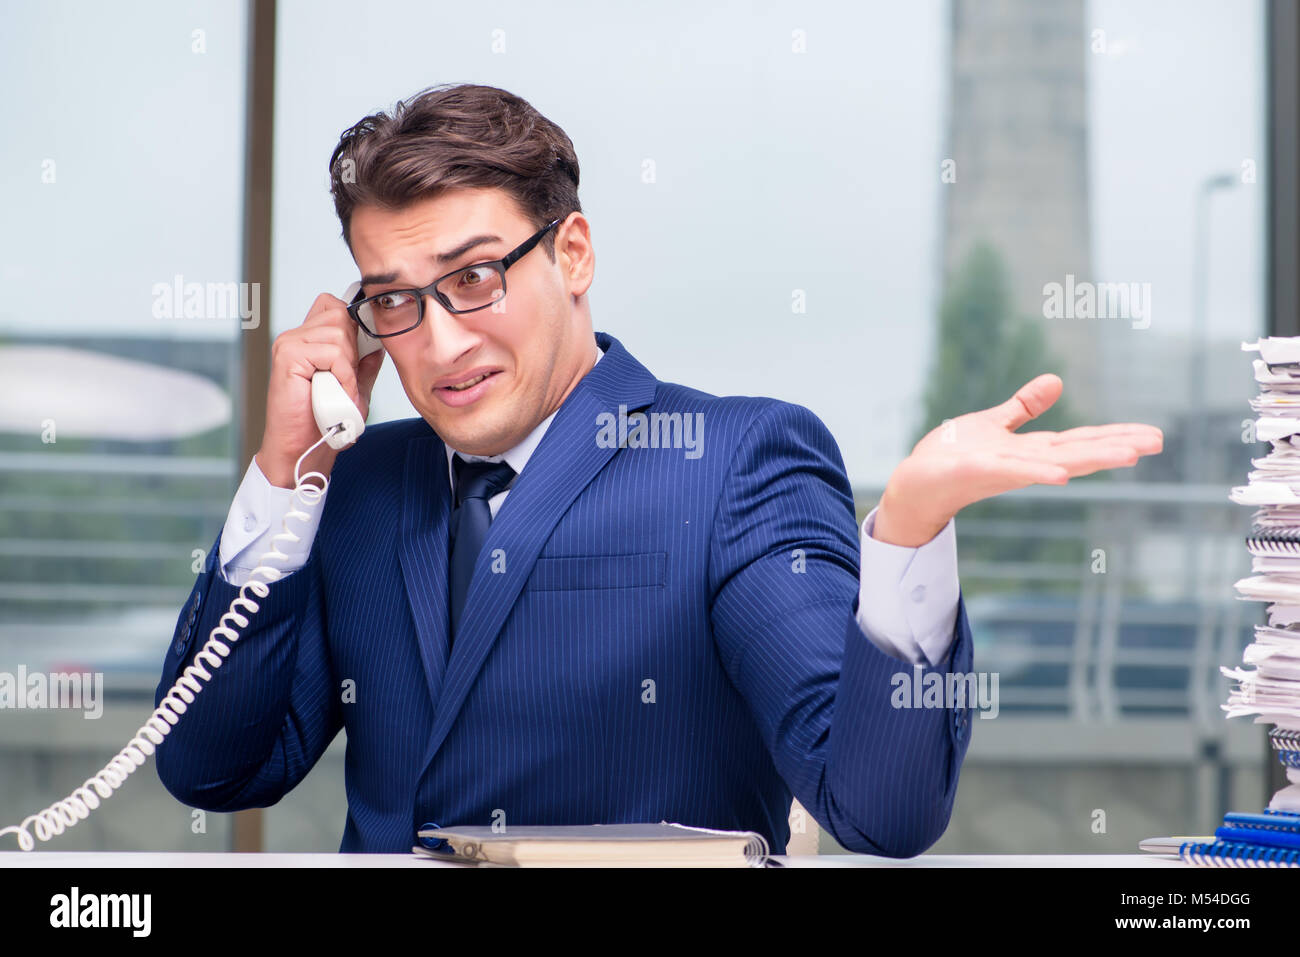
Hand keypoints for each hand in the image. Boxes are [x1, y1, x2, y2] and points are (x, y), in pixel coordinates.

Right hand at [255, 292, 385, 489]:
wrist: (302, 451)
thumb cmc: (323, 424)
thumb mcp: (354, 389)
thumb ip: (364, 366)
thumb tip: (378, 345)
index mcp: (307, 340)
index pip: (333, 305)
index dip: (353, 324)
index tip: (361, 354)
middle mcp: (295, 337)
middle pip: (340, 314)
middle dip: (354, 348)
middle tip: (347, 379)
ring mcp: (289, 344)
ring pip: (339, 333)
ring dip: (349, 366)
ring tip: (341, 390)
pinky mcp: (288, 356)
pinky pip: (332, 352)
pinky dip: (344, 376)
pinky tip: (338, 394)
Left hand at [872, 373, 1163, 546]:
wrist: (915, 484)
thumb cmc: (952, 457)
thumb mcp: (993, 425)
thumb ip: (1024, 407)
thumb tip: (1056, 381)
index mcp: (1030, 451)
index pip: (1080, 441)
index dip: (1115, 436)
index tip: (1153, 435)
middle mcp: (1024, 463)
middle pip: (1078, 452)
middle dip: (1117, 446)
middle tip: (1158, 442)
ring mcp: (1004, 469)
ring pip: (1054, 463)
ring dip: (1091, 459)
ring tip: (1129, 455)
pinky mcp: (978, 472)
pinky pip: (1011, 471)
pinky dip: (1036, 472)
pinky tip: (1062, 475)